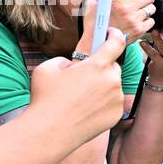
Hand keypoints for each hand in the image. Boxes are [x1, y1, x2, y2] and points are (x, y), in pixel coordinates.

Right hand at [29, 27, 126, 146]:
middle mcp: (111, 81)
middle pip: (113, 66)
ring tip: (80, 97)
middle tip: (85, 76)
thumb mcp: (49, 67)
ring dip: (102, 86)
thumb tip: (75, 66)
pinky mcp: (116, 114)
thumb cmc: (46, 98)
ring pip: (112, 85)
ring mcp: (116, 99)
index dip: (115, 35)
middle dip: (101, 68)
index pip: (116, 43)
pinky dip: (103, 102)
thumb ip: (67, 60)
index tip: (112, 32)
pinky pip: (112, 102)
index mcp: (97, 66)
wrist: (50, 131)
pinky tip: (85, 109)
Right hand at [78, 0, 154, 52]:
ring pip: (152, 8)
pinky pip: (151, 21)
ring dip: (148, 8)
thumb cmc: (94, 24)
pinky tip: (140, 20)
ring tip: (140, 10)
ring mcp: (134, 20)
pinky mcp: (139, 30)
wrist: (97, 43)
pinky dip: (148, 20)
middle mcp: (126, 8)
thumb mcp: (92, 5)